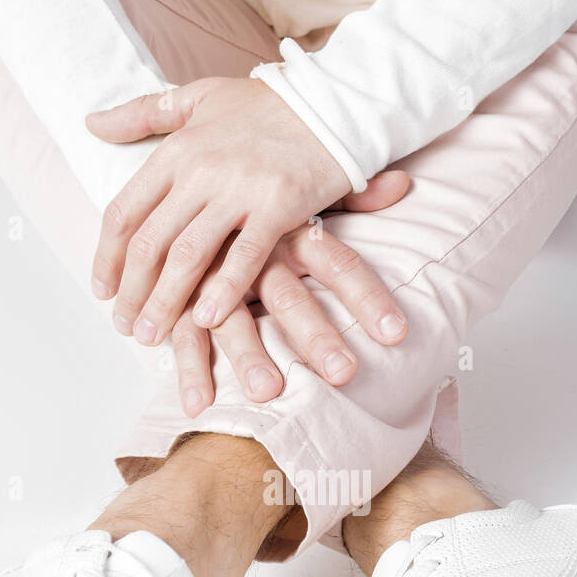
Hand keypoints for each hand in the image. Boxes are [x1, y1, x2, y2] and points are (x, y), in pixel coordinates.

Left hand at [87, 76, 357, 343]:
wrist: (334, 102)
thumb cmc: (267, 105)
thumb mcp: (197, 98)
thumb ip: (142, 113)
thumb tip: (91, 123)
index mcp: (176, 150)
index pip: (125, 212)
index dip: (107, 257)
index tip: (102, 290)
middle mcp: (199, 171)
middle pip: (149, 243)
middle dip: (131, 292)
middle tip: (124, 327)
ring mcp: (238, 189)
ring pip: (188, 256)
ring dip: (164, 302)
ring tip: (152, 337)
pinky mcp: (278, 206)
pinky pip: (244, 258)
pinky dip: (222, 291)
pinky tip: (205, 319)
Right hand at [170, 175, 409, 416]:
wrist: (176, 173)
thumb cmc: (253, 195)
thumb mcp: (299, 189)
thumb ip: (351, 197)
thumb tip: (401, 182)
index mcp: (291, 228)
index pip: (340, 262)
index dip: (368, 296)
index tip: (396, 333)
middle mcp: (254, 252)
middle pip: (289, 295)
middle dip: (317, 335)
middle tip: (344, 372)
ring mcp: (212, 274)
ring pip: (231, 317)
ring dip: (248, 356)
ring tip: (268, 393)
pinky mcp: (179, 295)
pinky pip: (182, 331)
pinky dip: (189, 367)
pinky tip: (199, 402)